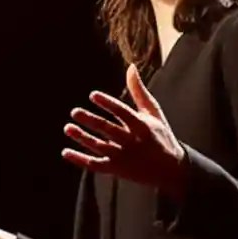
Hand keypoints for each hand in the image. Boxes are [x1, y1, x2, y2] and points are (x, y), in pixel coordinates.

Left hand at [62, 64, 185, 196]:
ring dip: (82, 138)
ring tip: (67, 128)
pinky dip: (80, 160)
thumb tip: (130, 67)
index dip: (108, 103)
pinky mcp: (117, 169)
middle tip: (74, 112)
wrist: (172, 171)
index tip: (93, 95)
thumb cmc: (160, 136)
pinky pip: (96, 165)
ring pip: (99, 147)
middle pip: (108, 130)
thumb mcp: (153, 113)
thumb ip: (139, 91)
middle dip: (91, 121)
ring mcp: (124, 157)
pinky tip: (65, 152)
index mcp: (142, 126)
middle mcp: (132, 142)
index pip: (122, 113)